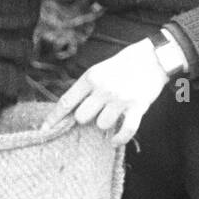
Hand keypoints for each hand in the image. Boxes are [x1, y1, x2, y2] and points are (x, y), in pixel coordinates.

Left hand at [41, 38, 169, 144]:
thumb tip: (72, 110)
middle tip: (97, 110)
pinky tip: (115, 141)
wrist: (154, 57)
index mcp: (91, 77)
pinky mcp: (137, 108)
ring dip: (106, 124)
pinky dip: (119, 139)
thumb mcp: (100, 69)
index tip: (44, 130)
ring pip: (102, 125)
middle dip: (87, 117)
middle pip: (82, 117)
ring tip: (114, 113)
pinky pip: (125, 131)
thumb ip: (86, 87)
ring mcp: (120, 99)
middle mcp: (103, 89)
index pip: (66, 102)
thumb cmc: (125, 63)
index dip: (54, 118)